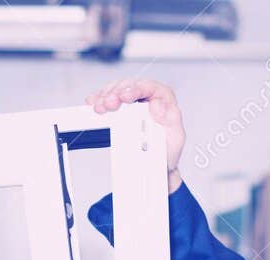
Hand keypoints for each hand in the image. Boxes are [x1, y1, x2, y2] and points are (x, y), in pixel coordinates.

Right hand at [86, 78, 185, 192]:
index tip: (125, 96)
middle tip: (107, 104)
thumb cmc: (168, 149)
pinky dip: (100, 99)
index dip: (135, 89)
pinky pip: (108, 98)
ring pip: (116, 90)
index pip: (149, 87)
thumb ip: (171, 119)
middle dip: (116, 93)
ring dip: (105, 96)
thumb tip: (157, 105)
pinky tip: (93, 102)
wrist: (157, 164)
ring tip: (98, 106)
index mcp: (163, 98)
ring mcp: (133, 101)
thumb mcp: (176, 137)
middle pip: (129, 86)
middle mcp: (148, 95)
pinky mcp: (121, 107)